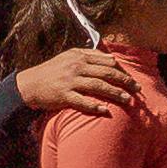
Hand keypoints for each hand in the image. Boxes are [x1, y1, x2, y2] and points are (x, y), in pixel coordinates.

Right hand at [15, 52, 132, 114]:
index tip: (132, 78)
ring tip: (128, 100)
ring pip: (99, 87)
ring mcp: (70, 81)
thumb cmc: (51, 71)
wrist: (29, 85)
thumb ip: (89, 55)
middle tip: (137, 89)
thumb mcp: (68, 57)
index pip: (106, 61)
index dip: (122, 70)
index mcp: (79, 56)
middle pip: (106, 73)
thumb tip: (112, 58)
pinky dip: (96, 107)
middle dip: (125, 81)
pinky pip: (83, 102)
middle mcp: (76, 67)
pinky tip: (106, 111)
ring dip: (116, 93)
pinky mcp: (64, 96)